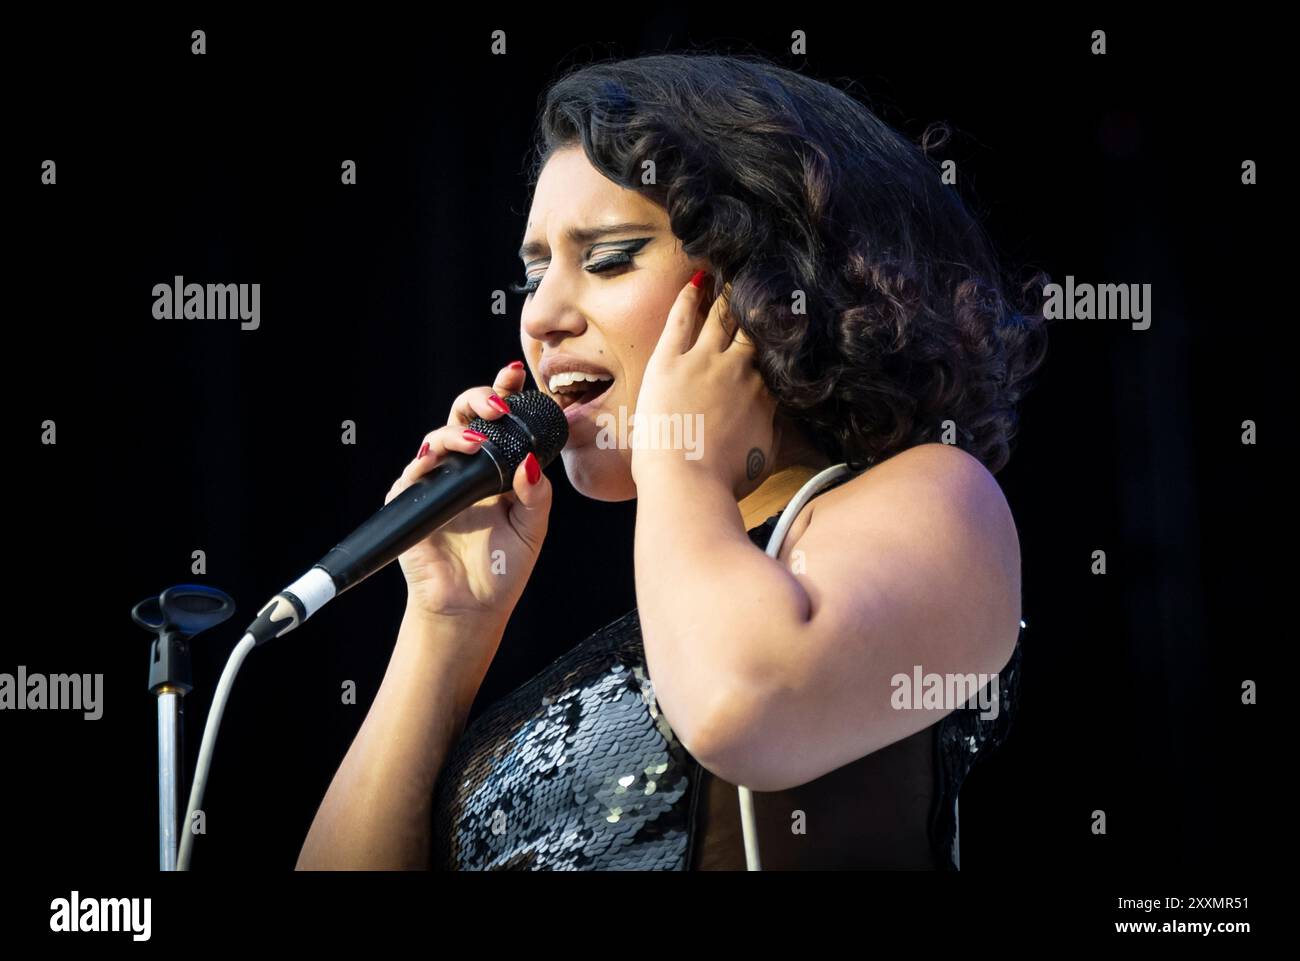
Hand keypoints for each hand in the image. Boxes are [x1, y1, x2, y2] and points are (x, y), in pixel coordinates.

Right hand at [387, 362, 552, 621]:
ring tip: (477, 441)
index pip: (499, 422)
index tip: (518, 376)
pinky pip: (413, 475)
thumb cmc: (504, 568)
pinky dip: (424, 463)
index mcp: (496, 469)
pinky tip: (438, 460)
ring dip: (456, 433)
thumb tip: (529, 461)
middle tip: (498, 404)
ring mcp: (436, 483)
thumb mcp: (533, 528)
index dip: (505, 393)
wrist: (472, 608)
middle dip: (478, 398)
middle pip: (464, 416)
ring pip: (437, 438)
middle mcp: (465, 469)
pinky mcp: (411, 502)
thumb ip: (536, 494)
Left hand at [631, 273, 777, 496]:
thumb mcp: (763, 459)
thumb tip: (778, 416)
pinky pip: (681, 320)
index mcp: (763, 393)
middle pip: (752, 328)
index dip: (778, 335)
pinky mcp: (669, 361)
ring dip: (727, 295)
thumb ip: (772, 430)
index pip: (774, 354)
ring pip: (721, 316)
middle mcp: (739, 369)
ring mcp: (703, 361)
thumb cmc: (723, 482)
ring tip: (731, 276)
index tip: (783, 319)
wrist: (687, 484)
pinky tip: (695, 281)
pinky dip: (688, 298)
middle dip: (757, 306)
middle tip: (760, 284)